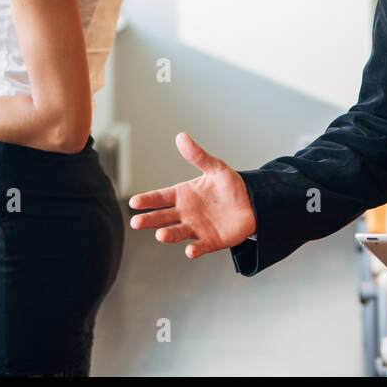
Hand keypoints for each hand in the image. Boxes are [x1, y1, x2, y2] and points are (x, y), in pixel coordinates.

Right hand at [128, 133, 256, 258]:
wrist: (253, 204)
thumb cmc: (231, 186)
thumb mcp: (215, 168)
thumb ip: (198, 155)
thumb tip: (181, 136)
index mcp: (183, 195)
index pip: (160, 197)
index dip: (147, 200)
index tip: (134, 202)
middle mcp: (185, 213)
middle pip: (162, 217)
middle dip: (149, 220)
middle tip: (136, 222)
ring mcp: (196, 228)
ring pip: (177, 232)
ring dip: (168, 235)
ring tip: (160, 235)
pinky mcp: (209, 241)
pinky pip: (200, 246)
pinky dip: (194, 250)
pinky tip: (190, 250)